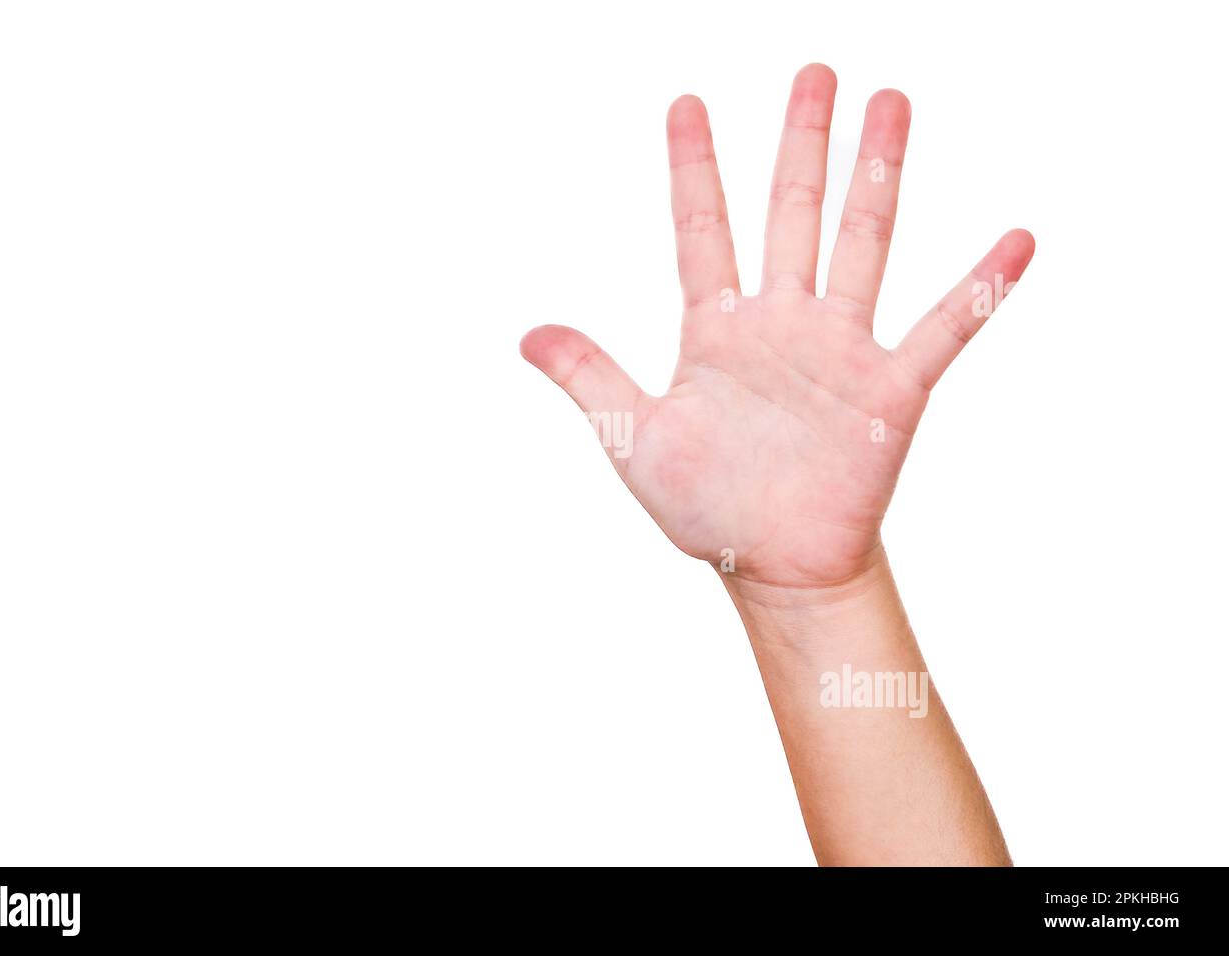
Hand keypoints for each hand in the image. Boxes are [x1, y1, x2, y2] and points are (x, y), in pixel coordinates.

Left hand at [521, 64, 1033, 589]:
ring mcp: (838, 350)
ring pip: (860, 243)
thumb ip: (588, 378)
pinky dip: (980, 289)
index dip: (693, 167)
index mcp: (717, 330)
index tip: (687, 104)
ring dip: (877, 176)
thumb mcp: (633, 438)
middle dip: (801, 142)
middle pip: (791, 213)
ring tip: (892, 103)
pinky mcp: (889, 390)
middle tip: (815, 72)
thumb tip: (526, 333)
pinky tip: (1016, 240)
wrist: (773, 568)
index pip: (702, 229)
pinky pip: (943, 328)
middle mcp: (781, 324)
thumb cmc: (706, 509)